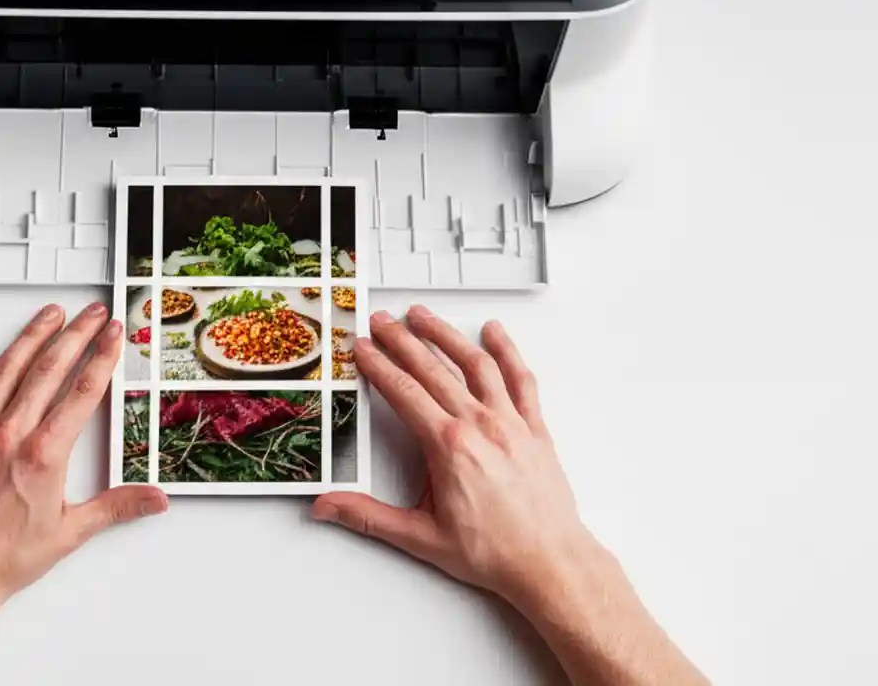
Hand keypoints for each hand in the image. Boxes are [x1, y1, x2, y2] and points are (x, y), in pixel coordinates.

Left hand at [0, 303, 167, 685]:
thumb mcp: (70, 533)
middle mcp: (9, 436)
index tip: (113, 335)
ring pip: (6, 371)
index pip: (82, 392)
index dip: (102, 357)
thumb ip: (116, 507)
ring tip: (50, 314)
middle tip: (91, 313)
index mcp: (44, 455)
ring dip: (31, 337)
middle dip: (75, 335)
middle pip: (48, 370)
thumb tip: (154, 499)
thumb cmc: (3, 561)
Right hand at [313, 307, 708, 684]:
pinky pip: (521, 379)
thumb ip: (368, 515)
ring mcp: (510, 422)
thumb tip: (328, 507)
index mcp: (448, 446)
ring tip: (424, 315)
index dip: (378, 365)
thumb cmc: (494, 552)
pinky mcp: (535, 428)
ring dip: (446, 334)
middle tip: (382, 321)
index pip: (403, 392)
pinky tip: (495, 333)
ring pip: (475, 364)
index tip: (362, 348)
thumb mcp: (419, 536)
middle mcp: (480, 425)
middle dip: (402, 340)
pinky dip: (508, 352)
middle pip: (432, 369)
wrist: (549, 562)